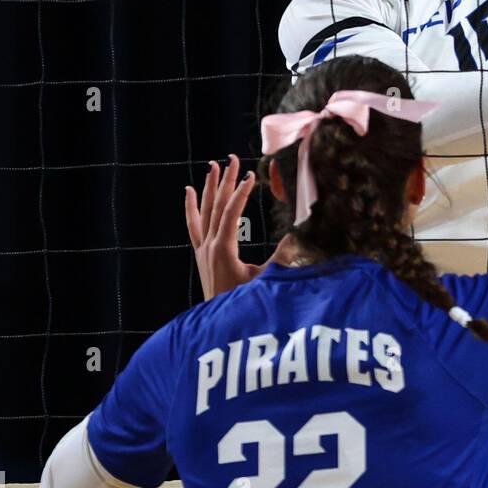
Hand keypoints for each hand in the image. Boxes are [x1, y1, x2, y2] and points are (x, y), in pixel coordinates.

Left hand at [185, 155, 295, 300]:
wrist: (221, 329)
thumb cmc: (246, 305)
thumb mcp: (266, 281)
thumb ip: (281, 258)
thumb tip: (299, 235)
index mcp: (223, 250)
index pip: (231, 213)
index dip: (242, 193)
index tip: (252, 175)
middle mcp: (209, 246)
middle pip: (216, 206)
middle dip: (225, 181)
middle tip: (233, 159)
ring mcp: (202, 250)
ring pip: (203, 211)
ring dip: (209, 187)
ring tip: (213, 166)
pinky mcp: (201, 254)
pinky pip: (193, 225)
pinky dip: (190, 206)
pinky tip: (188, 191)